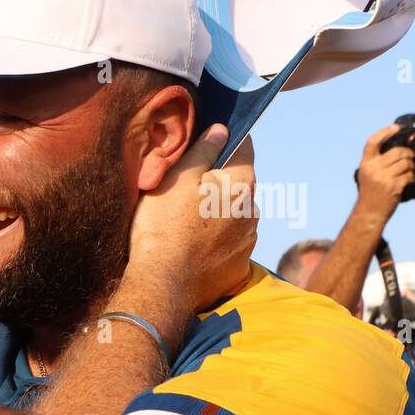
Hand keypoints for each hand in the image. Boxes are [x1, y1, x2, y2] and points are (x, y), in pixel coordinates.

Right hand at [123, 124, 257, 312]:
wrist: (161, 283)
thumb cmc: (163, 225)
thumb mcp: (176, 178)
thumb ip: (203, 150)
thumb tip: (221, 130)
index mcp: (241, 183)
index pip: (244, 146)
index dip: (224, 141)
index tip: (207, 144)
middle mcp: (253, 210)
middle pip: (238, 185)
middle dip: (218, 183)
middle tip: (185, 192)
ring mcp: (248, 242)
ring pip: (235, 215)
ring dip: (218, 214)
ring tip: (186, 225)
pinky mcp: (238, 268)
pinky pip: (230, 245)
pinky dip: (216, 242)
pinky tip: (192, 248)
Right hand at [354, 124, 414, 222]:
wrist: (369, 212)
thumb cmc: (370, 193)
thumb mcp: (367, 175)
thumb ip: (376, 161)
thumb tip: (397, 147)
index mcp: (365, 164)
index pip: (372, 142)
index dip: (384, 132)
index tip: (395, 127)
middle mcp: (372, 169)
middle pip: (397, 151)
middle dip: (408, 153)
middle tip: (411, 157)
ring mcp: (382, 178)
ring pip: (405, 162)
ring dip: (411, 166)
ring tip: (409, 171)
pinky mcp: (392, 186)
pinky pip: (409, 175)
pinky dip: (412, 177)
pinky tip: (409, 180)